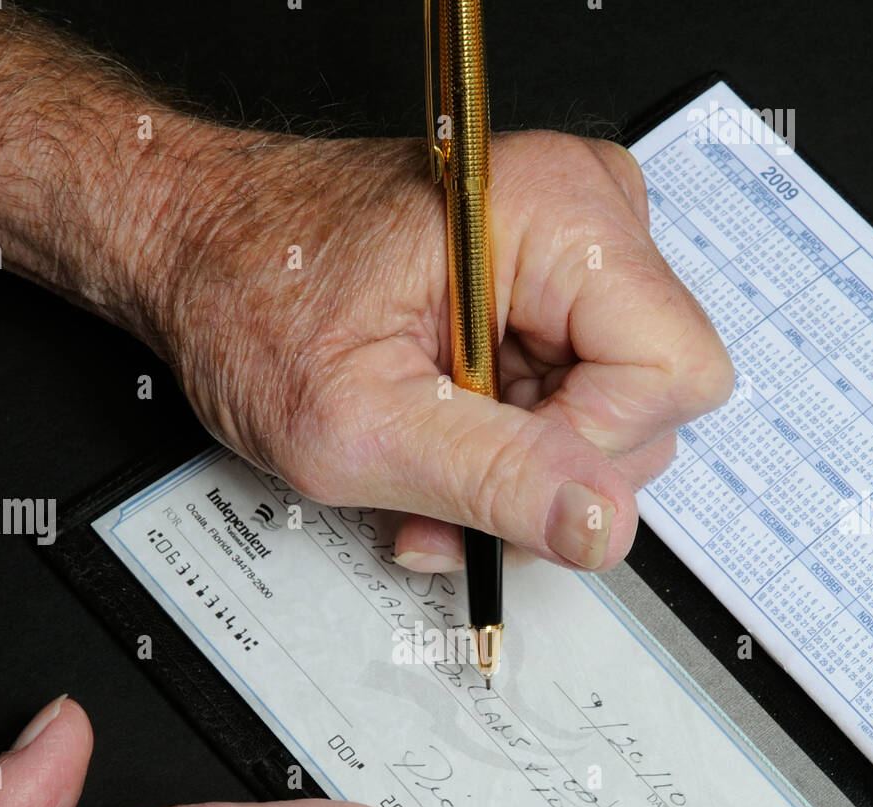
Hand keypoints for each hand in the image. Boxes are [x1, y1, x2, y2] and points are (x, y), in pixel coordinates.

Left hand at [151, 129, 734, 572]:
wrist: (198, 247)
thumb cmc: (250, 293)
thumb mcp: (359, 421)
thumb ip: (493, 479)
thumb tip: (602, 528)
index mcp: (554, 213)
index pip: (674, 375)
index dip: (590, 453)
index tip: (492, 473)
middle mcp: (583, 214)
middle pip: (651, 404)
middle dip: (544, 477)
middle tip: (440, 491)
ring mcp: (570, 252)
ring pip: (611, 417)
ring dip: (517, 473)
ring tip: (423, 467)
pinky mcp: (547, 290)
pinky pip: (573, 400)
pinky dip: (505, 446)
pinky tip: (439, 442)